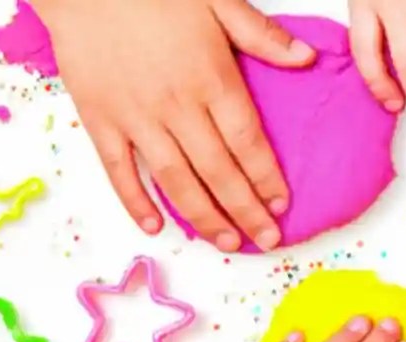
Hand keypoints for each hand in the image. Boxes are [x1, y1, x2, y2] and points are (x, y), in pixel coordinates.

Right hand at [36, 0, 314, 251]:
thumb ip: (261, 35)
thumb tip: (306, 58)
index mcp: (211, 79)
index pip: (248, 143)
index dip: (267, 178)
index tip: (282, 204)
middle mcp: (176, 106)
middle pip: (218, 172)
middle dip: (246, 211)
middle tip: (267, 239)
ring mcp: (136, 117)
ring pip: (175, 181)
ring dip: (203, 218)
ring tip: (227, 243)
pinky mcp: (99, 118)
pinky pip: (119, 170)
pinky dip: (136, 201)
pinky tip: (155, 227)